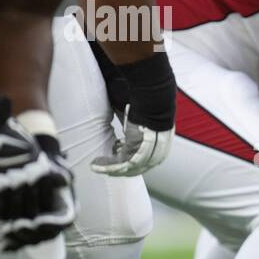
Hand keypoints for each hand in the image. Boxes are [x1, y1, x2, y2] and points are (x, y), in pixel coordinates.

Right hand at [0, 96, 75, 250]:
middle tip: (24, 233)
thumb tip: (63, 182)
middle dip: (28, 225)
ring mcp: (12, 187)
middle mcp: (31, 183)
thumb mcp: (40, 155)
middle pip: (32, 214)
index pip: (47, 203)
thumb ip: (49, 172)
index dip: (45, 218)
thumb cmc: (18, 140)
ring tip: (9, 230)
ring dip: (11, 224)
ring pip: (14, 215)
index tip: (42, 226)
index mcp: (44, 175)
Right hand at [93, 51, 175, 177]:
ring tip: (96, 166)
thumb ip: (131, 123)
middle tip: (105, 169)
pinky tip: (96, 165)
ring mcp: (152, 148)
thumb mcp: (136, 112)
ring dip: (111, 169)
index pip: (149, 157)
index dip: (132, 161)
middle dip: (122, 170)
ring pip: (131, 167)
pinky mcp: (140, 147)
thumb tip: (123, 124)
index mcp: (162, 137)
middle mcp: (160, 146)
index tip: (116, 157)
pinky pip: (124, 163)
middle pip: (141, 166)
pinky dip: (109, 166)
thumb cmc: (142, 94)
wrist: (150, 89)